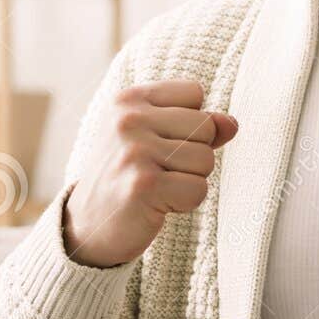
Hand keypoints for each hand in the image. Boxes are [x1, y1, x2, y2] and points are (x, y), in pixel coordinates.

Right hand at [63, 80, 237, 267]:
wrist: (86, 225)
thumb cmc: (125, 176)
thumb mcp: (153, 139)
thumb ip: (194, 125)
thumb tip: (232, 123)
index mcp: (128, 99)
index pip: (194, 93)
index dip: (188, 122)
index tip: (159, 143)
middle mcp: (128, 120)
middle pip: (205, 126)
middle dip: (193, 154)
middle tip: (158, 170)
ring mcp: (135, 151)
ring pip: (206, 159)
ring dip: (189, 180)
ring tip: (157, 186)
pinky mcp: (144, 185)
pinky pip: (198, 189)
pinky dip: (185, 203)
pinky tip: (157, 204)